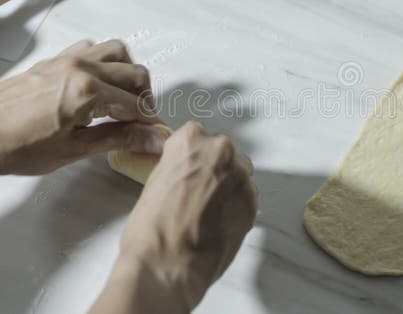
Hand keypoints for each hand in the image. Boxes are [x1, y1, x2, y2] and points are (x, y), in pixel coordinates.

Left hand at [0, 40, 167, 174]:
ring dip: (127, 73)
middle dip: (144, 97)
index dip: (149, 121)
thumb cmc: (18, 148)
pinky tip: (95, 87)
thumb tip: (156, 138)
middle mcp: (82, 66)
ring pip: (116, 52)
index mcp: (89, 91)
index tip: (152, 136)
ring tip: (121, 100)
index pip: (136, 102)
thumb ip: (118, 138)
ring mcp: (67, 59)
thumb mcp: (73, 150)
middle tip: (139, 122)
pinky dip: (104, 63)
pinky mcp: (53, 59)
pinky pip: (91, 49)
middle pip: (134, 72)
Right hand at [106, 122, 257, 311]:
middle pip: (222, 153)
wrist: (168, 266)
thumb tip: (189, 170)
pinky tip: (220, 223)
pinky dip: (236, 207)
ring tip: (209, 212)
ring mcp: (241, 177)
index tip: (187, 171)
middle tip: (198, 194)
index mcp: (191, 140)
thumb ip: (178, 166)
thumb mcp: (155, 181)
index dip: (191, 156)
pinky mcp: (253, 203)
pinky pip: (246, 197)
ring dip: (228, 186)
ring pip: (238, 174)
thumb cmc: (149, 228)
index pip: (195, 135)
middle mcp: (221, 151)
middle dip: (213, 169)